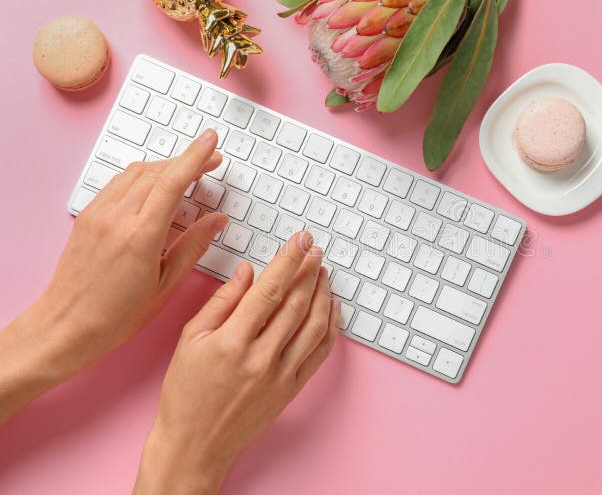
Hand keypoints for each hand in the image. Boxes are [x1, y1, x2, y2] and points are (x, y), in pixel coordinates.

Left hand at [0, 129, 225, 422]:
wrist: (67, 325)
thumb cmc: (117, 315)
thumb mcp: (166, 285)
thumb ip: (194, 246)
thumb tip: (217, 220)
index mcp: (141, 236)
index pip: (173, 182)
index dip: (196, 157)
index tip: (212, 141)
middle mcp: (117, 217)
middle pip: (157, 172)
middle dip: (187, 160)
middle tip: (212, 161)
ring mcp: (98, 214)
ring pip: (137, 172)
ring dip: (165, 166)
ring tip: (187, 172)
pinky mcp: (87, 216)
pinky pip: (118, 183)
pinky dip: (142, 176)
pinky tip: (155, 186)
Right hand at [134, 232, 340, 494]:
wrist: (195, 444)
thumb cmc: (186, 391)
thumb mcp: (190, 339)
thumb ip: (222, 302)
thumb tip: (247, 271)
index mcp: (232, 341)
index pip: (270, 290)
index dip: (289, 261)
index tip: (300, 241)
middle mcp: (261, 357)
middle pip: (296, 304)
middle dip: (309, 271)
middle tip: (315, 250)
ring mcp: (280, 374)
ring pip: (313, 325)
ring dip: (323, 294)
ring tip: (323, 273)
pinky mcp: (292, 388)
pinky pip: (320, 352)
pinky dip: (330, 326)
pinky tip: (331, 308)